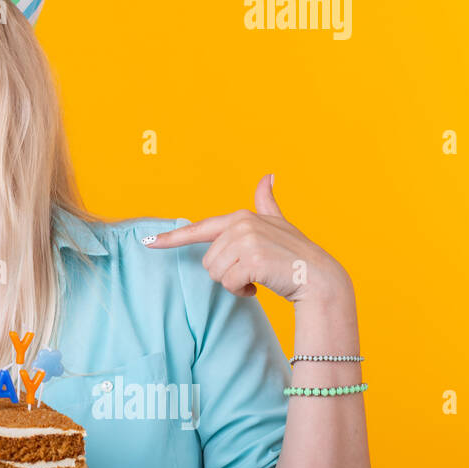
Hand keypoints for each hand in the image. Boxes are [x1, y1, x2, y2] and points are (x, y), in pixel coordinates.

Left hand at [144, 174, 352, 304]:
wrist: (321, 279)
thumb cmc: (296, 254)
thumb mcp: (279, 224)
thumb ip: (267, 202)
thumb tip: (268, 175)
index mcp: (240, 217)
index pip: (198, 229)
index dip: (170, 239)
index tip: (147, 243)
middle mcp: (240, 224)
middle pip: (208, 261)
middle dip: (227, 274)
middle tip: (254, 272)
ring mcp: (245, 240)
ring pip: (216, 274)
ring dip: (235, 283)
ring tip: (259, 277)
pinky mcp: (251, 259)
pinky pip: (228, 284)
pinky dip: (242, 291)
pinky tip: (261, 285)